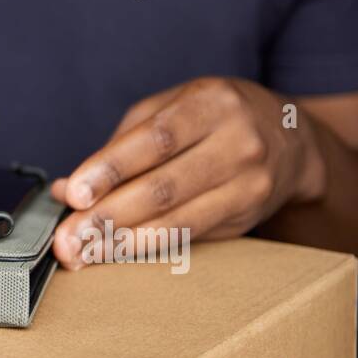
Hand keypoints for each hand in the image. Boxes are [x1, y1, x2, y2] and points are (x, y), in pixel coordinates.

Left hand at [50, 77, 325, 268]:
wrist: (290, 138)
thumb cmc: (213, 117)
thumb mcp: (170, 109)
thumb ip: (118, 146)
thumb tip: (67, 188)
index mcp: (211, 104)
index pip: (155, 140)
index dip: (111, 169)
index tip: (74, 193)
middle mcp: (237, 143)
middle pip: (164, 188)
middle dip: (108, 216)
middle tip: (68, 238)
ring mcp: (248, 184)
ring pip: (178, 220)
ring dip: (123, 242)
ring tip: (84, 253)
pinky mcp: (247, 217)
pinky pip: (190, 236)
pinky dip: (148, 247)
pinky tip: (117, 253)